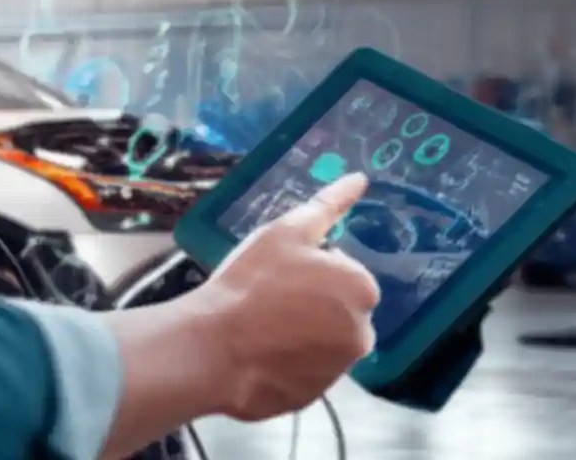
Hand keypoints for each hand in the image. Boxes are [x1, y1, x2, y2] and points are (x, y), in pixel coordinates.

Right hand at [99, 173, 376, 458]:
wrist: (213, 347)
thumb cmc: (249, 282)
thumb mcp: (284, 232)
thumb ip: (326, 207)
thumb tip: (360, 179)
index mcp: (360, 288)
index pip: (342, 272)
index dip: (308, 270)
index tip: (277, 274)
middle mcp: (362, 332)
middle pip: (336, 310)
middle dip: (310, 305)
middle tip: (267, 300)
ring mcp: (339, 370)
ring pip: (321, 343)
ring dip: (298, 334)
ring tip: (257, 328)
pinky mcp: (314, 396)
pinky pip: (303, 372)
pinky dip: (285, 363)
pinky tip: (256, 353)